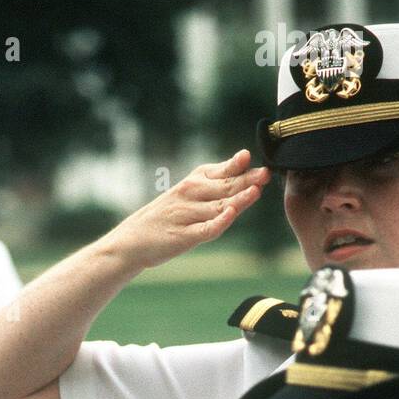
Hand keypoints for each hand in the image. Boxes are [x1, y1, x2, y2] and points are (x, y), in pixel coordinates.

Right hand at [107, 149, 270, 274]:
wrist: (133, 240)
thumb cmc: (167, 215)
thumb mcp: (188, 191)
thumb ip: (216, 179)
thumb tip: (244, 159)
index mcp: (193, 181)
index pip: (221, 172)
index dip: (237, 166)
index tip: (249, 158)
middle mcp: (190, 195)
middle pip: (224, 188)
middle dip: (246, 181)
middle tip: (266, 174)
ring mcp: (187, 216)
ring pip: (218, 207)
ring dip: (238, 199)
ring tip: (256, 191)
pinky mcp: (184, 237)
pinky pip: (205, 229)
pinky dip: (218, 222)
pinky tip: (230, 214)